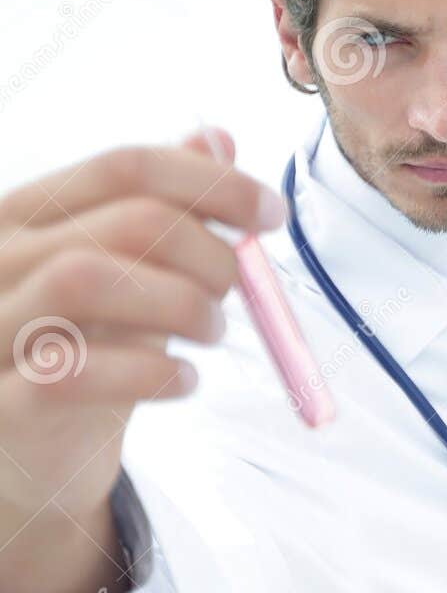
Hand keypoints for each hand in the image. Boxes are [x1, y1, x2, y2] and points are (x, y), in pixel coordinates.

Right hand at [0, 130, 284, 592]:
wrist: (32, 455)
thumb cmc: (88, 346)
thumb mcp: (131, 269)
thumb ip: (167, 205)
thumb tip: (217, 137)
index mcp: (31, 212)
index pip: (127, 165)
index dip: (215, 183)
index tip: (273, 216)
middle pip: (125, 219)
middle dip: (210, 251)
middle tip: (239, 292)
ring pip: (87, 278)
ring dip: (181, 303)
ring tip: (212, 333)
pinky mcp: (2, 403)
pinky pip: (72, 371)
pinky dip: (150, 371)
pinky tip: (183, 381)